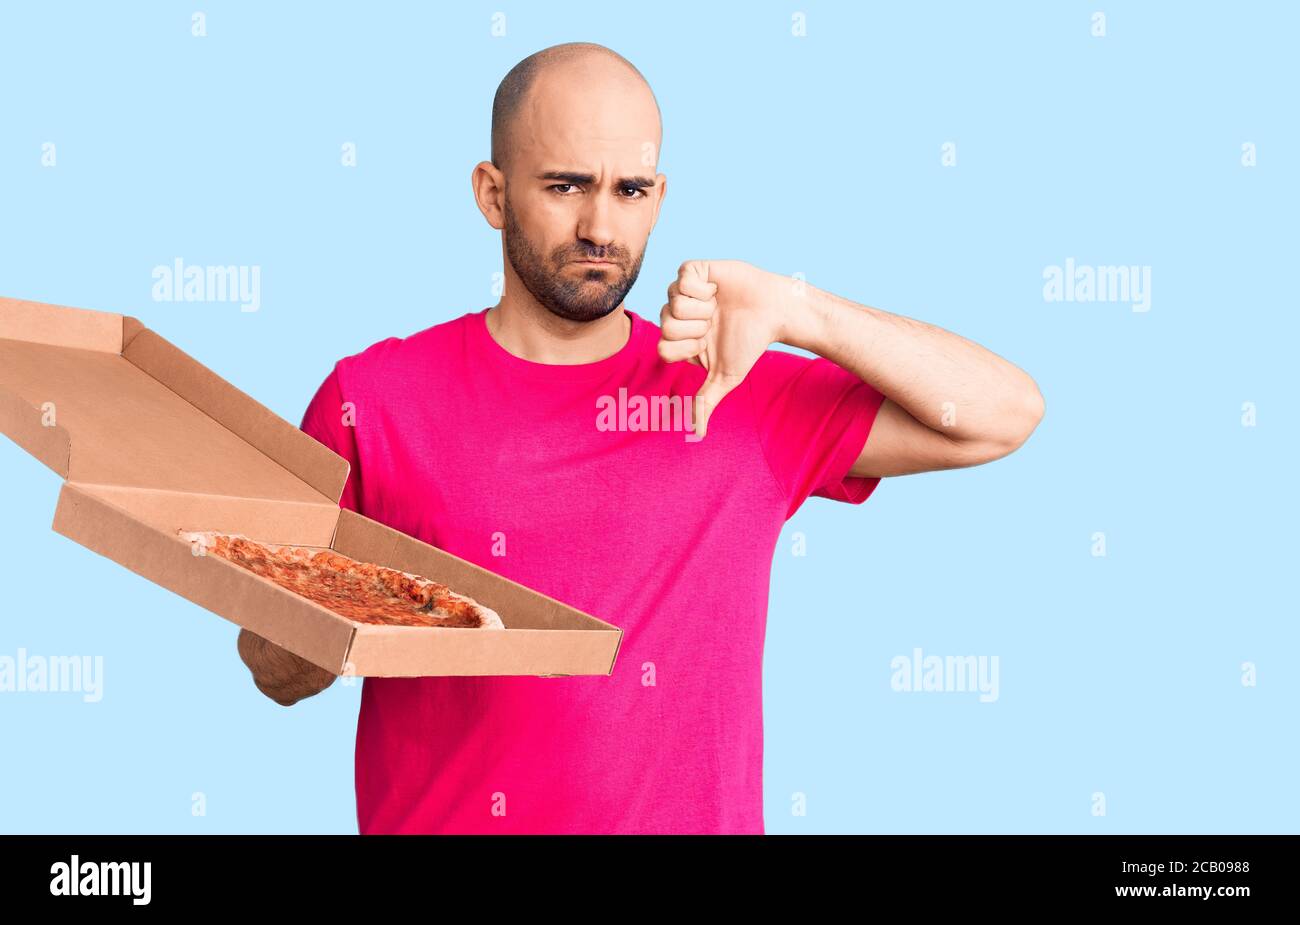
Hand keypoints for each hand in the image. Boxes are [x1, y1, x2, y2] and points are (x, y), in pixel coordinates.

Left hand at [657, 259, 789, 438]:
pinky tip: (716, 290)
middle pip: (665, 325)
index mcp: (679, 339)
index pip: (663, 348)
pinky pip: (682, 279)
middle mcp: (677, 315)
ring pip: (673, 302)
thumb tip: (696, 433)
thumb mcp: (726, 377)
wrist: (773, 312)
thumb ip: (705, 402)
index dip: (687, 347)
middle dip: (696, 328)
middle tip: (714, 323)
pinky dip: (703, 288)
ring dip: (702, 308)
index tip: (707, 343)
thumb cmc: (749, 343)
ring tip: (717, 306)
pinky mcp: (693, 270)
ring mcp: (683, 292)